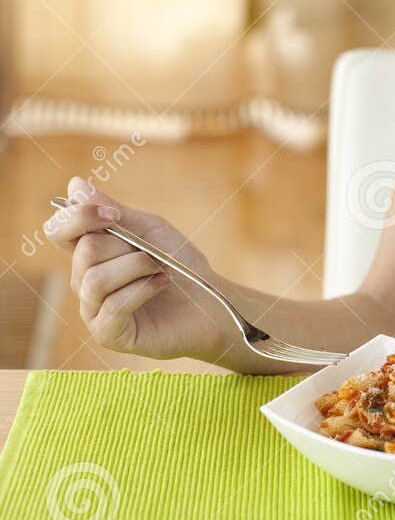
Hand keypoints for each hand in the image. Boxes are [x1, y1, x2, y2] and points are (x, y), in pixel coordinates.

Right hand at [44, 175, 230, 364]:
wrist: (210, 300)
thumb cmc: (179, 264)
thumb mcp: (149, 229)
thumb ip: (113, 211)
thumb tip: (74, 185)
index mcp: (89, 253)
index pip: (59, 230)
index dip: (79, 216)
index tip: (114, 214)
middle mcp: (84, 282)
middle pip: (85, 251)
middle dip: (128, 247)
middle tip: (155, 254)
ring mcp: (93, 310)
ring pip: (95, 279)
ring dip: (137, 267)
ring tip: (161, 269)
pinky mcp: (108, 334)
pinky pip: (113, 306)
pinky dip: (144, 289)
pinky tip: (162, 285)